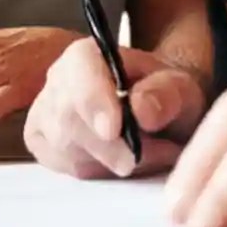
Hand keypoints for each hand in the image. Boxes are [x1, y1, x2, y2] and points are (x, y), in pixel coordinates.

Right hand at [24, 38, 206, 178]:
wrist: (154, 107)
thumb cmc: (163, 92)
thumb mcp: (181, 87)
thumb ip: (166, 93)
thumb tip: (142, 109)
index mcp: (85, 55)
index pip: (77, 71)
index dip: (92, 101)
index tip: (112, 131)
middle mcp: (57, 81)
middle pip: (69, 120)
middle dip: (114, 146)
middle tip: (160, 151)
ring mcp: (45, 115)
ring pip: (69, 150)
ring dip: (115, 161)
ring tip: (151, 151)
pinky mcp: (45, 146)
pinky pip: (70, 168)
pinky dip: (103, 171)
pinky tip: (123, 158)